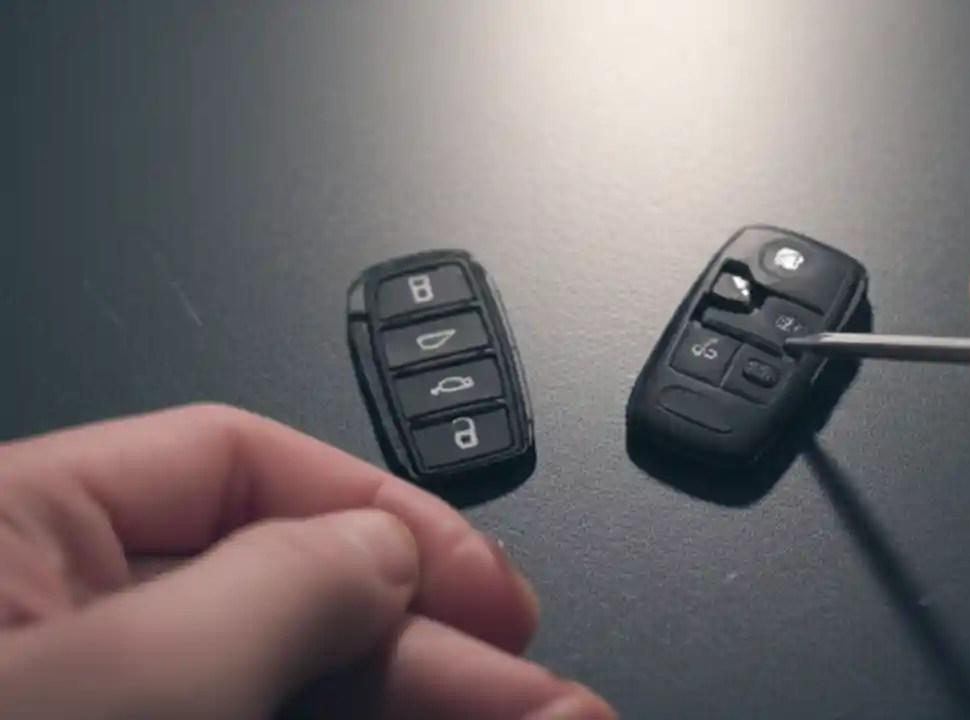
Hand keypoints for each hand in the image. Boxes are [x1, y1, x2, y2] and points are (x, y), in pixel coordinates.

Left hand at [0, 404, 613, 719]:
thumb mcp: (126, 678)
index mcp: (18, 536)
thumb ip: (277, 582)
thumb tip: (386, 544)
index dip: (382, 516)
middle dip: (437, 657)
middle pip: (290, 604)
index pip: (235, 470)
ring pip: (294, 708)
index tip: (490, 596)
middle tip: (555, 710)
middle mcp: (59, 631)